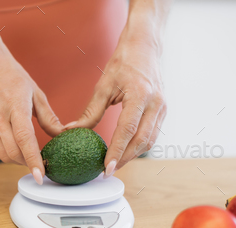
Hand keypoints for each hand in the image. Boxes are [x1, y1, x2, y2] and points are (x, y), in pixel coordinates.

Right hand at [0, 50, 63, 183]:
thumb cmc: (12, 76)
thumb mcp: (36, 93)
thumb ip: (49, 117)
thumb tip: (61, 135)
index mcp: (16, 107)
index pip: (25, 140)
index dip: (33, 161)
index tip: (40, 177)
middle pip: (12, 153)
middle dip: (27, 163)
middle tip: (39, 164)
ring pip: (1, 155)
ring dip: (15, 160)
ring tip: (26, 156)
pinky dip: (3, 155)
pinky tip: (12, 148)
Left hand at [65, 38, 166, 176]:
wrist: (145, 47)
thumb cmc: (123, 62)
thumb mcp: (104, 86)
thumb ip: (91, 112)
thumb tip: (72, 130)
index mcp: (140, 95)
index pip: (127, 131)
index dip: (117, 152)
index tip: (106, 167)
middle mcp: (155, 103)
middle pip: (141, 141)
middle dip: (125, 159)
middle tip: (108, 171)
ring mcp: (163, 107)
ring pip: (149, 141)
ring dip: (133, 156)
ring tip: (115, 165)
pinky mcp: (163, 110)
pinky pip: (152, 134)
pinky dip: (139, 146)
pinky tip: (126, 152)